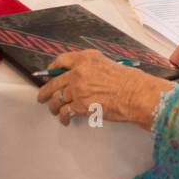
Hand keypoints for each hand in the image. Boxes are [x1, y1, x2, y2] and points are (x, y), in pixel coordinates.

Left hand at [37, 50, 173, 129]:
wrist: (136, 94)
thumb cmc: (129, 80)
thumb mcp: (108, 64)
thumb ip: (91, 68)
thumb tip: (81, 77)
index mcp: (86, 58)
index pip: (61, 60)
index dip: (52, 68)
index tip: (48, 73)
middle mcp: (78, 72)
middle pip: (54, 82)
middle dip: (45, 91)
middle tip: (42, 96)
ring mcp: (78, 89)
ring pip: (56, 98)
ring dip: (53, 106)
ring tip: (53, 110)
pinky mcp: (80, 105)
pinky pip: (65, 112)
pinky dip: (63, 117)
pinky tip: (65, 120)